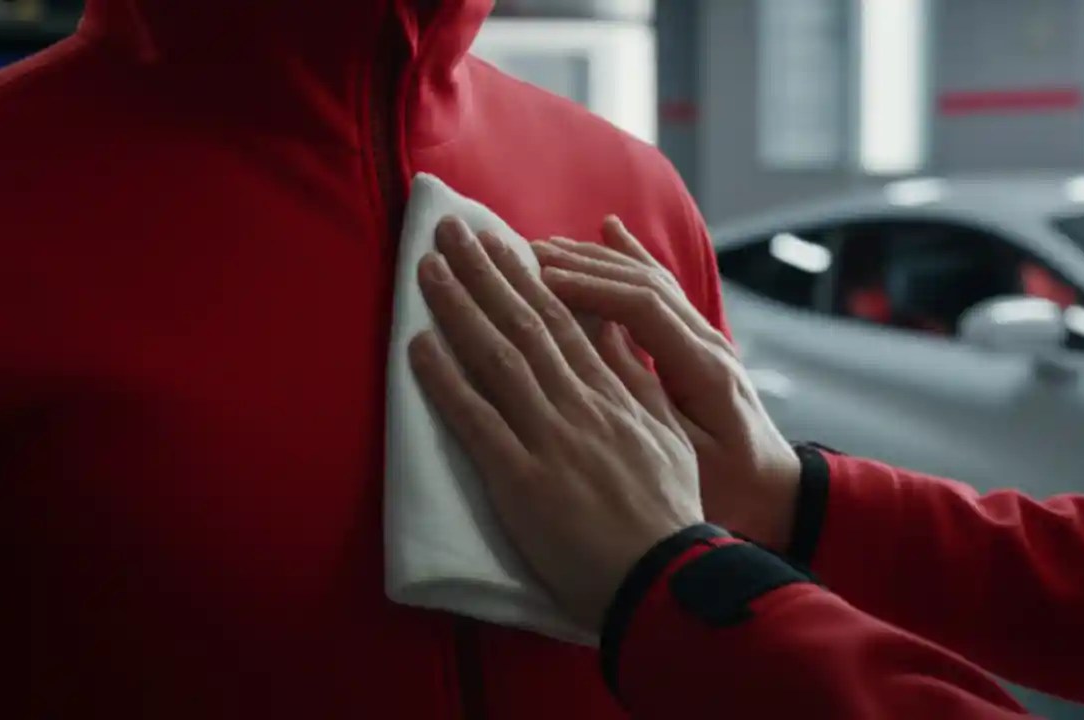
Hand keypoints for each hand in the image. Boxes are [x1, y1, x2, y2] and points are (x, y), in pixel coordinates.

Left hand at [409, 217, 703, 630]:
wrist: (661, 578)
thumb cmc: (665, 513)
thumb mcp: (667, 436)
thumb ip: (639, 381)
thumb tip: (614, 333)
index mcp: (611, 393)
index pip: (560, 319)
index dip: (522, 276)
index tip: (495, 240)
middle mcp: (577, 405)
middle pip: (522, 323)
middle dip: (482, 271)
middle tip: (447, 229)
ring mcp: (548, 440)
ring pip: (496, 357)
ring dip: (457, 307)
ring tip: (426, 267)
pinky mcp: (520, 481)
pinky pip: (475, 420)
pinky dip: (444, 380)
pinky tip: (416, 347)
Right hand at [533, 217, 800, 551]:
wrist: (778, 496)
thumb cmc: (732, 490)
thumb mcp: (687, 455)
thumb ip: (646, 401)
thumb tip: (598, 348)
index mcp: (703, 369)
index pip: (643, 308)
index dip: (591, 290)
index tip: (541, 282)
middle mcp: (707, 341)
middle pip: (644, 283)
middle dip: (585, 264)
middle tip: (526, 254)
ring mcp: (705, 337)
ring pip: (650, 279)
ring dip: (598, 259)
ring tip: (546, 247)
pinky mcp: (697, 342)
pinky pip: (660, 289)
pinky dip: (630, 258)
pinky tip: (608, 232)